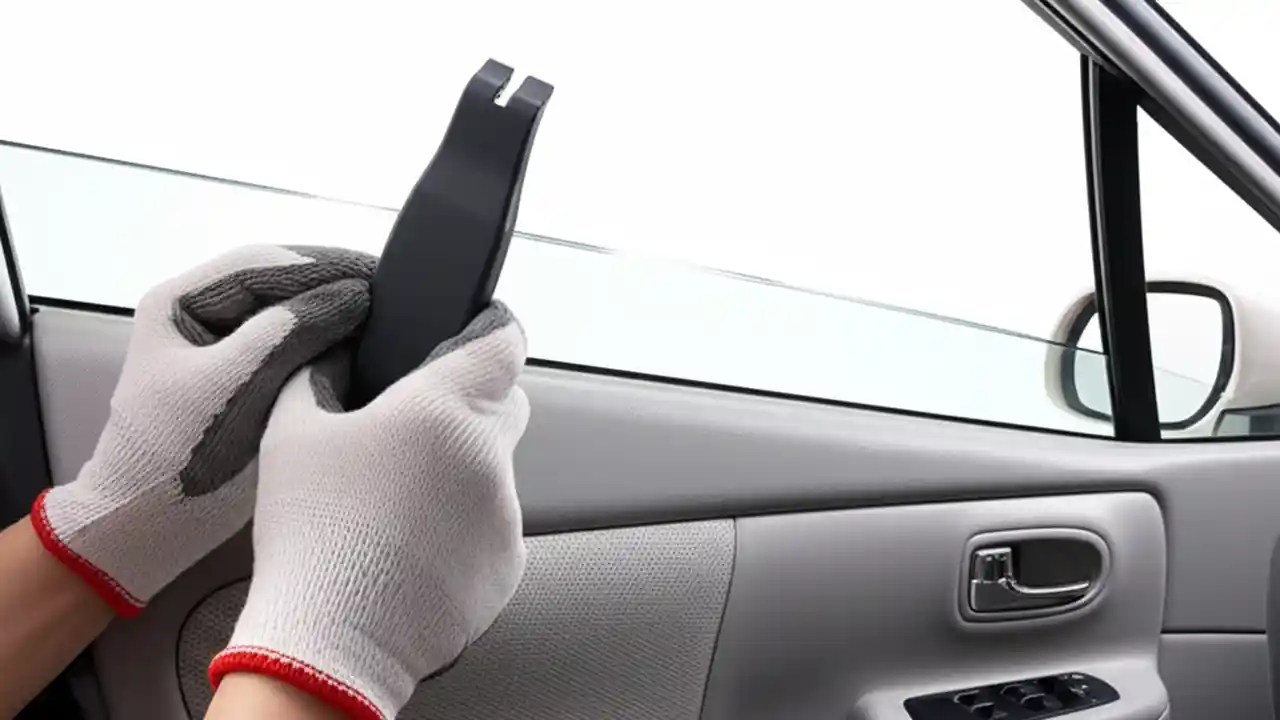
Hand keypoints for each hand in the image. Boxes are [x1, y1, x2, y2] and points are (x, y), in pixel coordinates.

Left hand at [33, 245, 375, 615]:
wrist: (150, 529)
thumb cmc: (177, 456)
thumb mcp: (236, 385)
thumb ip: (292, 331)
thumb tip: (354, 294)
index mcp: (178, 302)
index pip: (261, 265)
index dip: (322, 265)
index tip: (377, 274)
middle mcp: (197, 316)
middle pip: (275, 284)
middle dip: (331, 284)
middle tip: (388, 290)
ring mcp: (220, 350)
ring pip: (285, 314)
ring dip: (330, 311)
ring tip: (381, 315)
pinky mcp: (241, 382)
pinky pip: (289, 347)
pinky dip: (324, 342)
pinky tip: (358, 346)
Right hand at [209, 303, 529, 719]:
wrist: (333, 638)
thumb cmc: (311, 534)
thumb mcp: (291, 432)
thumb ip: (319, 373)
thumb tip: (336, 351)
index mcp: (441, 409)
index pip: (502, 343)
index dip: (492, 331)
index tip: (481, 330)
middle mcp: (487, 455)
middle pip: (504, 403)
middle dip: (472, 402)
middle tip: (418, 426)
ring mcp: (504, 512)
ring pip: (495, 468)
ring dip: (462, 472)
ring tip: (399, 505)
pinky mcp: (508, 562)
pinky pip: (494, 524)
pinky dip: (465, 527)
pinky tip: (414, 546)